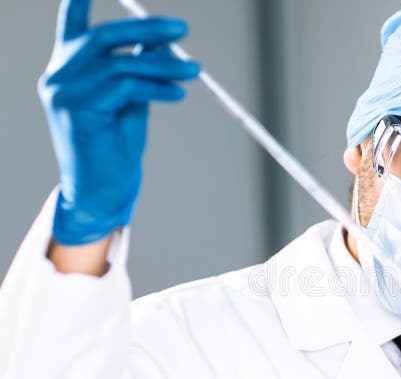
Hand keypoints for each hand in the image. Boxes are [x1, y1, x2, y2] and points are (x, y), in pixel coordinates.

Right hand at [39, 0, 199, 245]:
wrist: (102, 191)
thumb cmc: (114, 147)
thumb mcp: (130, 99)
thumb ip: (138, 68)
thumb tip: (159, 39)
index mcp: (67, 68)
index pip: (71, 25)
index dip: (80, 0)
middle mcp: (58, 75)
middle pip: (103, 38)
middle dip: (146, 29)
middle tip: (182, 29)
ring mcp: (62, 93)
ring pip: (120, 65)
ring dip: (164, 65)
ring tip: (195, 70)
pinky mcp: (76, 112)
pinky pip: (125, 89)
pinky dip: (157, 87)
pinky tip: (179, 93)